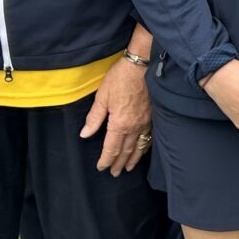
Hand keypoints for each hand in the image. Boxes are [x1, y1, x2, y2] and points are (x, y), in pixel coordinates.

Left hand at [82, 55, 151, 174]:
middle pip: (125, 151)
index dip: (105, 160)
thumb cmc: (120, 78)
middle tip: (115, 173)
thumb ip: (94, 117)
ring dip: (133, 159)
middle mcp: (134, 127)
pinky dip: (145, 147)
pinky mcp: (154, 116)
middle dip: (119, 163)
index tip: (101, 167)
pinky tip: (143, 150)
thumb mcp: (102, 96)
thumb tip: (85, 134)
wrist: (142, 65)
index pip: (111, 148)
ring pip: (139, 147)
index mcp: (119, 123)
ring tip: (129, 168)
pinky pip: (150, 137)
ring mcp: (146, 122)